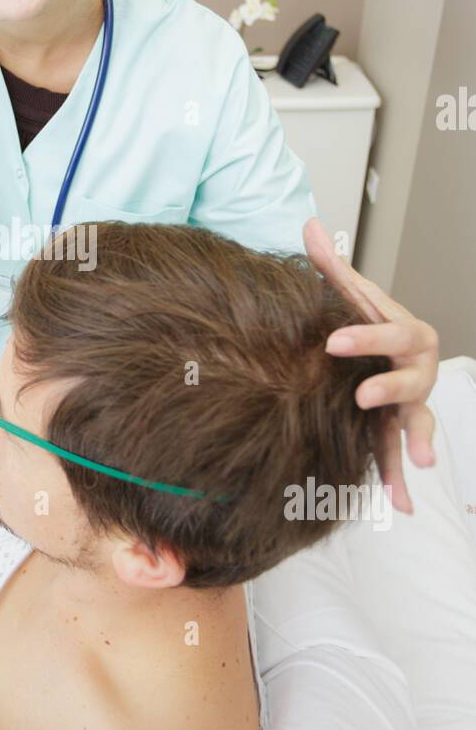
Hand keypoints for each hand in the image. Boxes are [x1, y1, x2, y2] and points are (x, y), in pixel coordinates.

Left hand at [303, 218, 438, 513]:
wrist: (391, 354)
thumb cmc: (368, 323)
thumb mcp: (353, 296)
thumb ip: (332, 267)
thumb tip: (308, 223)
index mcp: (406, 332)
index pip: (389, 331)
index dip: (364, 336)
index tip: (332, 341)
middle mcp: (416, 369)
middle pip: (408, 377)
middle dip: (388, 387)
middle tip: (361, 396)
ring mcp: (411, 403)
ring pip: (416, 422)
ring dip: (417, 441)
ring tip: (421, 461)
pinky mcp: (399, 432)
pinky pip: (401, 457)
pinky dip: (402, 481)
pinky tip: (401, 506)